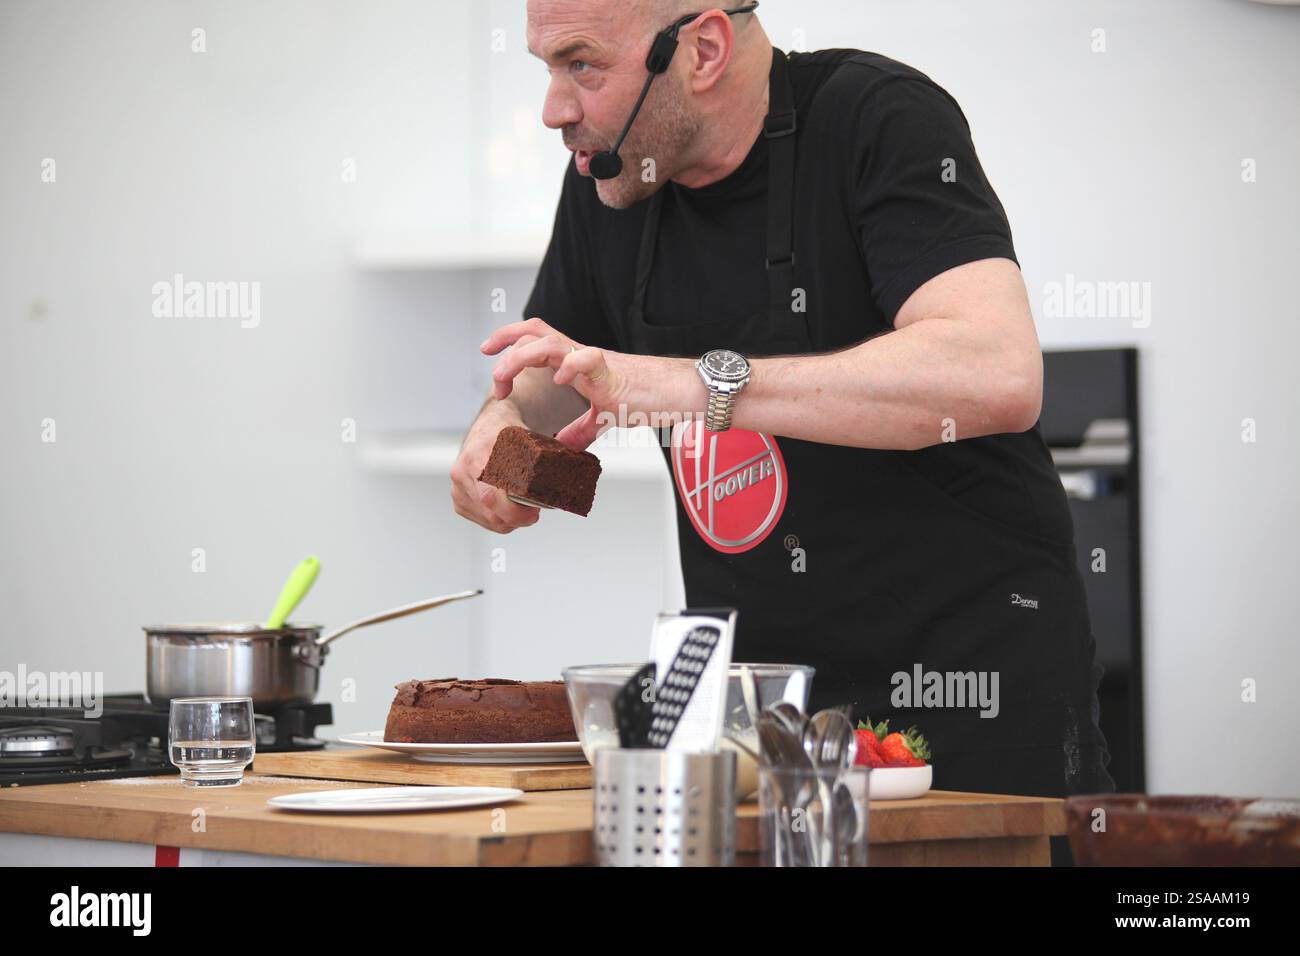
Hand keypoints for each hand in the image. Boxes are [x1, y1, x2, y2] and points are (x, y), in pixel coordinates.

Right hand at [449, 404, 541, 533]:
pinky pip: (483, 520)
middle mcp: (463, 472)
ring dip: (511, 520)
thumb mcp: (525, 438)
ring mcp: (458, 487)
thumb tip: (566, 474)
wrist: (486, 427)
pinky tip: (508, 508)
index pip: (492, 495)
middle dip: (518, 519)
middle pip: (491, 512)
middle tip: (535, 512)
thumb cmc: (507, 433)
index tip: (534, 512)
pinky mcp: (458, 500)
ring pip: (489, 520)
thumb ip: (539, 458)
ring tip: (523, 508)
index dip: (514, 511)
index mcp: (479, 454)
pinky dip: (500, 520)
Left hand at [481, 318, 689, 448]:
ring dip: (521, 358)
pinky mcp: (612, 372)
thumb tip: (563, 446)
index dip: (509, 341)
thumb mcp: (602, 418)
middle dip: (505, 344)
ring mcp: (594, 361)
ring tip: (506, 379)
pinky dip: (568, 365)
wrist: (675, 393)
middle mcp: (580, 355)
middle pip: (535, 331)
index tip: (488, 356)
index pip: (535, 338)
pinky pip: (586, 358)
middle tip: (490, 368)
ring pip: (549, 343)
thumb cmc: (645, 399)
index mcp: (575, 362)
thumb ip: (580, 429)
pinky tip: (558, 380)